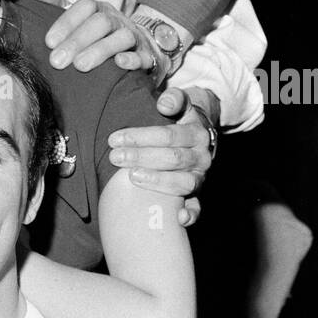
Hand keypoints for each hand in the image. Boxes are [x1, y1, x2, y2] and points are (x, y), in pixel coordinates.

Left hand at [31, 0, 165, 76]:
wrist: (141, 46)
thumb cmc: (100, 34)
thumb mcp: (79, 19)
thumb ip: (57, 6)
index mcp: (99, 9)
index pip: (84, 6)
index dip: (66, 22)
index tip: (49, 42)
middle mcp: (117, 19)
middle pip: (100, 22)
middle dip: (77, 41)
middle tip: (57, 61)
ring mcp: (134, 37)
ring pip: (122, 37)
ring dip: (100, 50)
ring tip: (80, 66)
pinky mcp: (148, 56)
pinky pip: (144, 56)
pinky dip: (132, 59)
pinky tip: (119, 64)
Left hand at [105, 87, 218, 222]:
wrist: (201, 133)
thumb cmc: (181, 119)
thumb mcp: (181, 103)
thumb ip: (174, 99)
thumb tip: (164, 104)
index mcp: (197, 133)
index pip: (168, 136)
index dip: (141, 137)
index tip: (115, 139)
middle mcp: (202, 157)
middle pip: (172, 159)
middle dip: (141, 158)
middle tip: (115, 157)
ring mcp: (200, 177)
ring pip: (182, 183)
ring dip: (156, 181)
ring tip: (131, 177)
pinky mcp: (197, 194)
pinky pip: (197, 206)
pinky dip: (191, 214)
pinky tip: (179, 218)